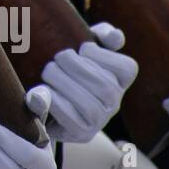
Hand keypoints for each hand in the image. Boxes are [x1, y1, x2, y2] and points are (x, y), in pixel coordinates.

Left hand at [41, 24, 137, 141]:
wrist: (45, 99)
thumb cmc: (68, 66)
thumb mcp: (84, 48)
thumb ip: (102, 36)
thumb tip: (116, 37)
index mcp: (120, 80)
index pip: (126, 69)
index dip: (104, 56)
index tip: (83, 48)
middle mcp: (114, 102)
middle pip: (105, 87)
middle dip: (77, 69)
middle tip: (56, 58)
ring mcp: (99, 120)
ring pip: (90, 106)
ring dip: (65, 84)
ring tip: (48, 71)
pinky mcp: (81, 133)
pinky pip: (72, 120)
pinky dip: (56, 103)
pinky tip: (42, 90)